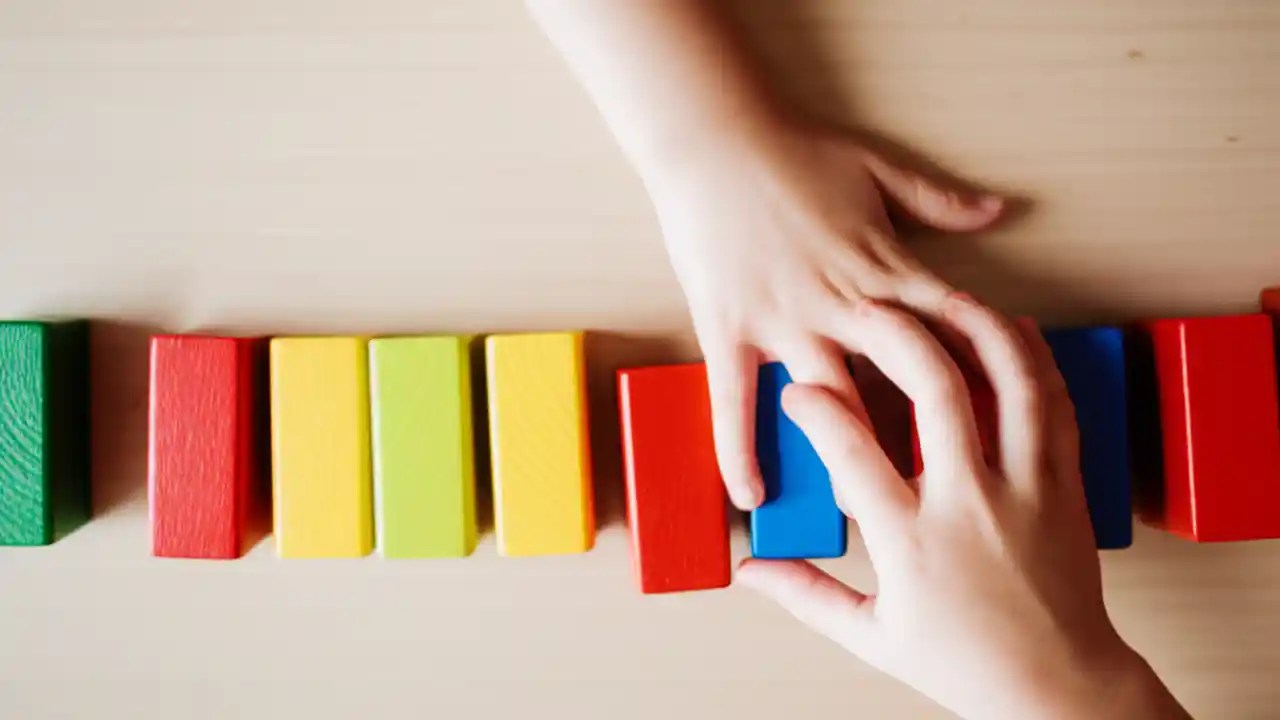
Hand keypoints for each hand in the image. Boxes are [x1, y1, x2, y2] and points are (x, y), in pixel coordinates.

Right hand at [645, 120, 1003, 508]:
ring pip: (826, 397)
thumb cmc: (794, 150)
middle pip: (901, 378)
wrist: (716, 138)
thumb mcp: (879, 167)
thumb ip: (939, 200)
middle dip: (929, 434)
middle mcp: (841, 303)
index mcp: (884, 267)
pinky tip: (751, 494)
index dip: (984, 374)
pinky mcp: (729, 329)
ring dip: (843, 452)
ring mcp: (783, 321)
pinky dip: (740, 448)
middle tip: (952, 489)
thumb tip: (996, 212)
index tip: (1006, 422)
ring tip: (862, 511)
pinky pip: (735, 399)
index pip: (949, 327)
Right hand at [737, 296, 1189, 719]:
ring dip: (977, 328)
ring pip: (1010, 382)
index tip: (794, 392)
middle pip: (935, 390)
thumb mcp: (871, 636)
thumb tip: (749, 571)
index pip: (851, 453)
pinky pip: (1054, 405)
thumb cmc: (966, 665)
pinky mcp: (1063, 485)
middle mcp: (970, 504)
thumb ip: (806, 594)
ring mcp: (1025, 488)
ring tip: (948, 296)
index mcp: (912, 541)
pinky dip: (1035, 359)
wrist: (1059, 688)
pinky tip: (1015, 332)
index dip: (815, 410)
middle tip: (864, 309)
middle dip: (893, 335)